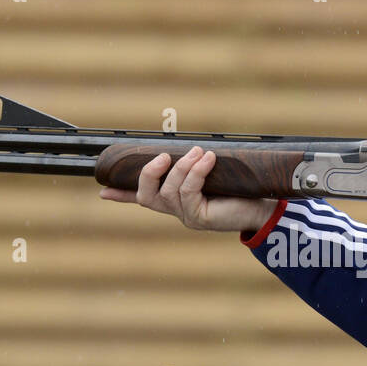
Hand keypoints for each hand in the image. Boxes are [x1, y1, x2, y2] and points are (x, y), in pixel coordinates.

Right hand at [97, 146, 278, 232]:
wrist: (264, 206)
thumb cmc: (240, 188)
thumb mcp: (213, 173)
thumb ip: (196, 164)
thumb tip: (191, 146)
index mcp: (175, 201)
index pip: (142, 199)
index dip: (122, 195)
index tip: (102, 191)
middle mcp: (177, 211)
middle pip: (147, 196)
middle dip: (149, 173)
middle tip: (163, 156)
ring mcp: (187, 217)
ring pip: (169, 191)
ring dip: (182, 167)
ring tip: (198, 152)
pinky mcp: (200, 219)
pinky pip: (188, 192)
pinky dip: (196, 172)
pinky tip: (208, 160)